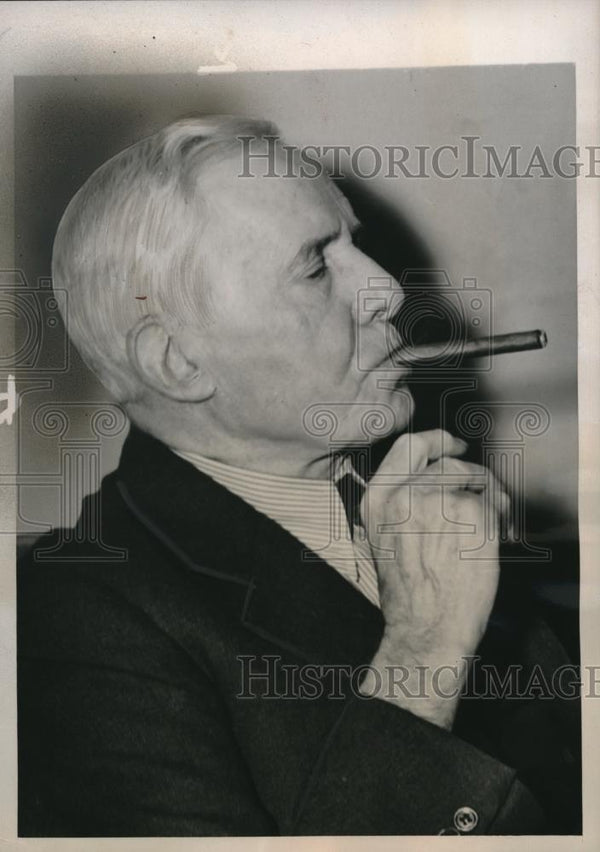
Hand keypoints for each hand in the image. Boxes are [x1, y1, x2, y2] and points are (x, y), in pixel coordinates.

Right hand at [360, 429, 508, 727]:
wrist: (426, 627)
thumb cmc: (410, 595)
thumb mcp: (386, 538)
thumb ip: (403, 502)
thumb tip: (440, 478)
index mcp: (378, 498)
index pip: (409, 446)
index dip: (437, 439)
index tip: (454, 444)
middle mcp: (404, 491)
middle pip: (449, 462)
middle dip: (474, 475)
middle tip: (488, 491)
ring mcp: (438, 498)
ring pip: (476, 479)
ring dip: (491, 497)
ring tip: (494, 526)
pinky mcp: (471, 510)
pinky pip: (495, 502)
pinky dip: (502, 518)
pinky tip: (497, 541)